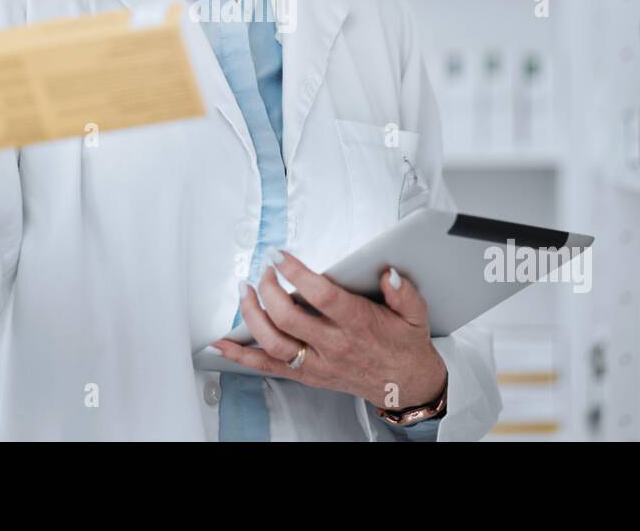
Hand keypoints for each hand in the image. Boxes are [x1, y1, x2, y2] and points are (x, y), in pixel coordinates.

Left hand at [211, 251, 447, 411]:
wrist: (405, 384)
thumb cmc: (405, 345)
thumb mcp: (415, 314)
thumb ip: (403, 291)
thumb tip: (388, 272)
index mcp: (358, 323)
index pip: (320, 295)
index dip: (295, 272)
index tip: (278, 255)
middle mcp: (334, 344)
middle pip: (288, 317)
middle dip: (268, 289)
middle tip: (264, 270)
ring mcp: (318, 362)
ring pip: (273, 342)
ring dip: (251, 316)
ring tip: (245, 292)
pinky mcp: (308, 375)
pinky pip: (269, 367)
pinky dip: (242, 356)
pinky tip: (224, 344)